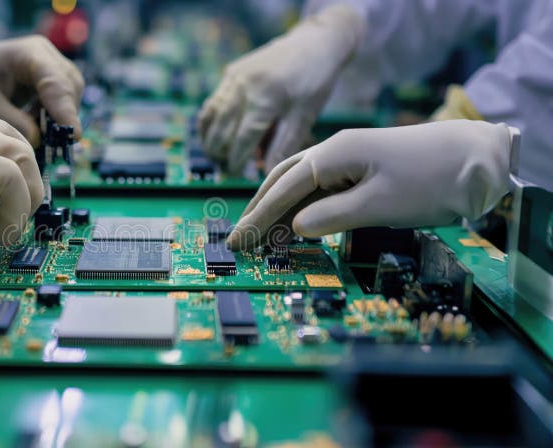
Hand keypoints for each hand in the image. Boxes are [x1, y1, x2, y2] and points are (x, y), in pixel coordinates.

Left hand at [0, 35, 83, 145]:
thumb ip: (13, 122)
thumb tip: (39, 140)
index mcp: (26, 53)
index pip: (54, 81)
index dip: (65, 109)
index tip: (73, 135)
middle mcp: (45, 55)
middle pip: (69, 87)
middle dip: (64, 116)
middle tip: (53, 144)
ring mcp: (52, 65)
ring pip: (71, 95)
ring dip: (60, 118)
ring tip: (38, 132)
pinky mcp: (53, 79)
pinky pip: (64, 100)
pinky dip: (55, 117)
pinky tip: (36, 124)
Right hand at [0, 118, 43, 258]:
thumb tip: (19, 189)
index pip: (11, 133)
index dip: (27, 165)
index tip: (26, 192)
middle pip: (21, 151)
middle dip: (34, 188)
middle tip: (23, 216)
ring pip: (13, 173)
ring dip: (21, 208)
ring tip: (8, 230)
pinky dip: (2, 222)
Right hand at [197, 4, 364, 174]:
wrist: (314, 44)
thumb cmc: (314, 83)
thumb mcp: (304, 117)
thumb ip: (283, 147)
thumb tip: (266, 175)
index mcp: (265, 99)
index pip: (242, 140)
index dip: (236, 161)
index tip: (236, 176)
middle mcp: (244, 87)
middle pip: (221, 130)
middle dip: (220, 155)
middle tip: (226, 170)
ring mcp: (234, 78)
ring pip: (211, 116)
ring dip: (210, 141)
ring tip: (216, 157)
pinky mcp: (231, 72)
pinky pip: (213, 102)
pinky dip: (209, 122)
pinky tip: (213, 136)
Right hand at [226, 120, 516, 250]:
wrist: (476, 159)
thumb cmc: (429, 181)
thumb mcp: (378, 206)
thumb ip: (331, 217)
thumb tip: (294, 228)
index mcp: (333, 154)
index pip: (283, 188)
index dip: (258, 217)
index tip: (238, 242)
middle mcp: (334, 151)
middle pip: (284, 180)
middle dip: (259, 210)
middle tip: (240, 240)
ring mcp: (348, 158)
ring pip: (300, 184)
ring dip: (278, 209)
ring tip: (260, 236)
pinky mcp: (361, 169)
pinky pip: (320, 188)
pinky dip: (302, 207)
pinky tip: (296, 224)